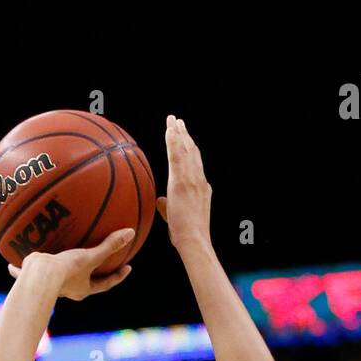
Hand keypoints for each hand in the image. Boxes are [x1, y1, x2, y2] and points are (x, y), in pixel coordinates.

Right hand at [7, 228, 134, 299]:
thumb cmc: (66, 270)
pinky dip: (19, 270)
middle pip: (82, 282)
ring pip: (54, 278)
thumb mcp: (90, 256)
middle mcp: (67, 290)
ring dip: (55, 271)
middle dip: (88, 274)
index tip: (127, 268)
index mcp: (82, 288)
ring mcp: (49, 285)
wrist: (39, 278)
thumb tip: (131, 232)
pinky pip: (26, 273)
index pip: (105, 283)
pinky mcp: (32, 280)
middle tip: (96, 262)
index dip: (117, 276)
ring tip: (54, 261)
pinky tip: (11, 263)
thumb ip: (109, 245)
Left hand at [156, 114, 211, 250]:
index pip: (194, 163)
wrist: (194, 240)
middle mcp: (199, 180)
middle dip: (185, 135)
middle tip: (178, 121)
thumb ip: (168, 206)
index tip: (185, 137)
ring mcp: (193, 179)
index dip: (189, 148)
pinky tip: (170, 130)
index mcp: (201, 187)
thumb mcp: (176, 217)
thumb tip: (160, 201)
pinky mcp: (183, 181)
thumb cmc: (186, 235)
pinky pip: (177, 156)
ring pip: (186, 150)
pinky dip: (174, 142)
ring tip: (173, 120)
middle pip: (192, 152)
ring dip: (179, 133)